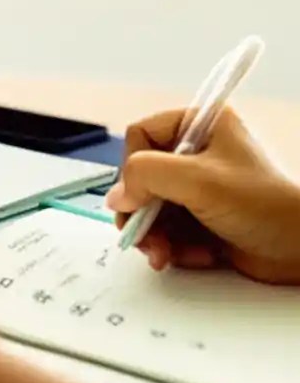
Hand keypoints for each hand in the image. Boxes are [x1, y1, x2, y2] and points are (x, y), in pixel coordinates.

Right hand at [106, 107, 299, 283]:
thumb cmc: (266, 205)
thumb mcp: (198, 180)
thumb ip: (146, 175)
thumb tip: (116, 196)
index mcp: (201, 127)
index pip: (141, 135)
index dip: (133, 167)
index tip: (138, 197)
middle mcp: (198, 154)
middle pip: (140, 178)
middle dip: (141, 213)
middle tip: (145, 236)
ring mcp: (200, 188)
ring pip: (150, 208)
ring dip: (154, 235)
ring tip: (166, 254)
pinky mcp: (203, 218)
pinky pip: (168, 230)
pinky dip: (173, 247)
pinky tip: (194, 255)